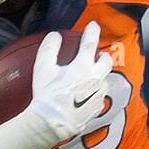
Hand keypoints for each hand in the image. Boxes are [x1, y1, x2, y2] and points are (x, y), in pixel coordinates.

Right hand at [30, 21, 112, 143]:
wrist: (52, 123)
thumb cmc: (47, 95)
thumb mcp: (43, 68)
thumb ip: (49, 48)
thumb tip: (55, 35)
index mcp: (82, 66)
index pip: (90, 43)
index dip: (92, 32)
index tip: (93, 25)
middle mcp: (95, 78)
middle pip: (106, 61)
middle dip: (102, 55)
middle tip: (96, 55)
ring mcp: (98, 94)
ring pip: (105, 79)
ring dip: (99, 75)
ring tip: (90, 77)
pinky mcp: (97, 108)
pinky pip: (100, 96)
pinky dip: (96, 92)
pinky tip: (87, 95)